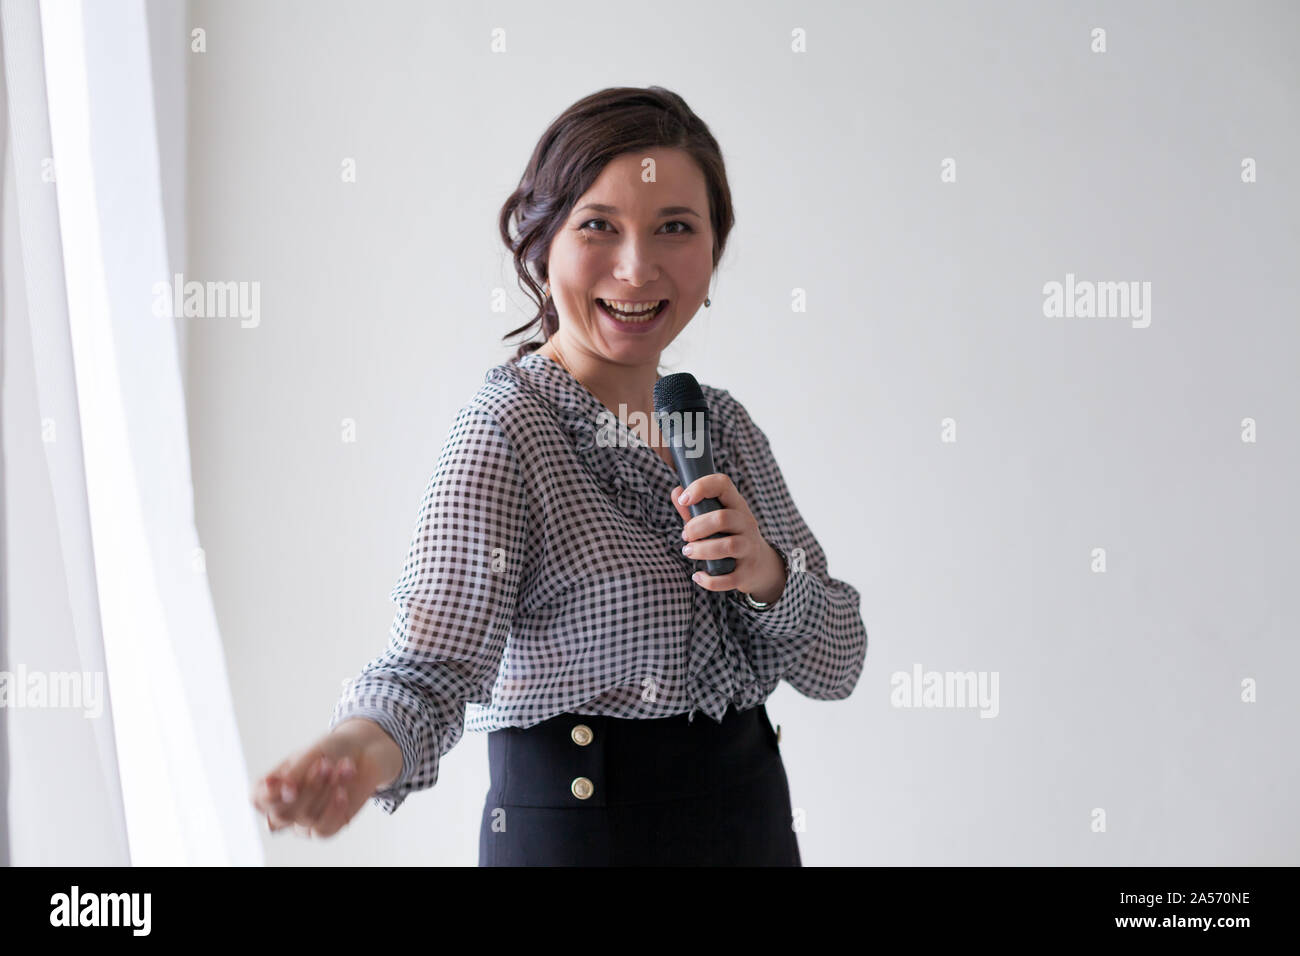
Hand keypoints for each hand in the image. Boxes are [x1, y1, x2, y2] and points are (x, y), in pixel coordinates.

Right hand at [250, 725, 390, 838]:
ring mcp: (305, 820)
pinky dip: (334, 809)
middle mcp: (286, 806)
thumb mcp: (313, 753)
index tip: (282, 780)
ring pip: (306, 819)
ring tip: (343, 766)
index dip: (268, 794)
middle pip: (282, 813)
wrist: (364, 752)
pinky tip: (343, 791)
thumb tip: (286, 790)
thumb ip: (297, 771)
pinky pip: (324, 830)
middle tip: (325, 763)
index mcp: (274, 785)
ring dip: (326, 791)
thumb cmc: (331, 749)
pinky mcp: (327, 827)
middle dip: (307, 787)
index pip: (258, 800)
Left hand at [671, 475, 786, 603]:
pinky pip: (729, 578)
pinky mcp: (747, 573)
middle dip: (696, 526)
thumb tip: (676, 492)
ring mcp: (749, 548)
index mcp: (737, 506)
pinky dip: (710, 580)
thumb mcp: (718, 520)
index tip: (684, 499)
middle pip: (722, 518)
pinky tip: (698, 576)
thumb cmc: (731, 537)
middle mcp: (746, 524)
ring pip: (727, 546)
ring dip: (701, 550)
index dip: (701, 487)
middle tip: (686, 536)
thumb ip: (694, 509)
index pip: (723, 484)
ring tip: (688, 551)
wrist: (761, 565)